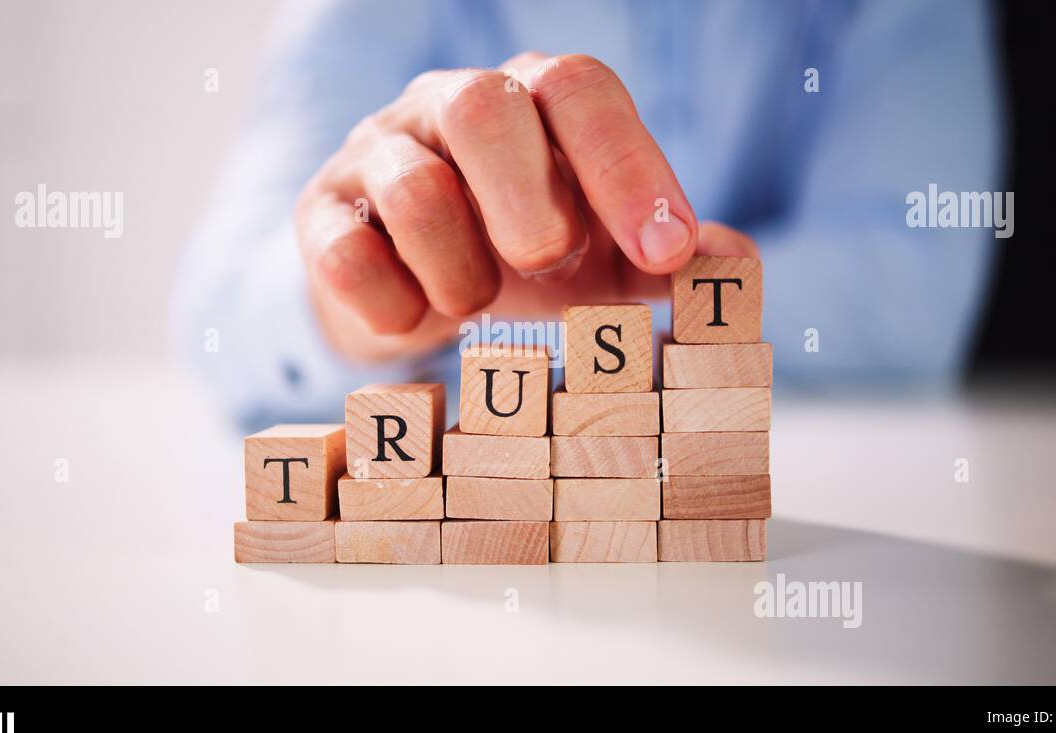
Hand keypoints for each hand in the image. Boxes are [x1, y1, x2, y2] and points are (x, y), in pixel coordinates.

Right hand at [296, 52, 756, 361]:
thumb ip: (663, 257)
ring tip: (476, 303)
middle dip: (526, 197)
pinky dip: (388, 301)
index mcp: (530, 103)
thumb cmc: (517, 259)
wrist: (409, 290)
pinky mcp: (321, 217)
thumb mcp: (602, 260)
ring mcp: (376, 156)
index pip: (578, 90)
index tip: (665, 253)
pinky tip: (414, 320)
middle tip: (549, 264)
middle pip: (480, 104)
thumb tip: (734, 267)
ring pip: (410, 184)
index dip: (627, 165)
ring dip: (460, 265)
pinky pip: (341, 251)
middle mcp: (446, 108)